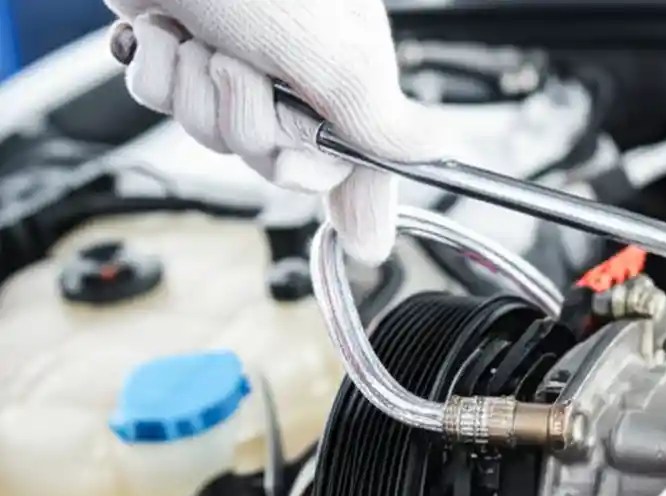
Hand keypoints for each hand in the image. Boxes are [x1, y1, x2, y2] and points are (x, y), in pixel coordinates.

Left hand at [105, 0, 444, 264]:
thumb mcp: (333, 58)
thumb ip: (380, 125)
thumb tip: (436, 157)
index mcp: (349, 76)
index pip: (360, 162)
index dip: (345, 192)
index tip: (341, 220)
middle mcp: (298, 74)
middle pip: (275, 160)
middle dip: (245, 121)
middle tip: (242, 70)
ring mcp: (239, 63)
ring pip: (213, 134)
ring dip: (194, 92)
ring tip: (202, 40)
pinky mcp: (183, 52)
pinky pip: (164, 101)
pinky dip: (156, 70)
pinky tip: (168, 31)